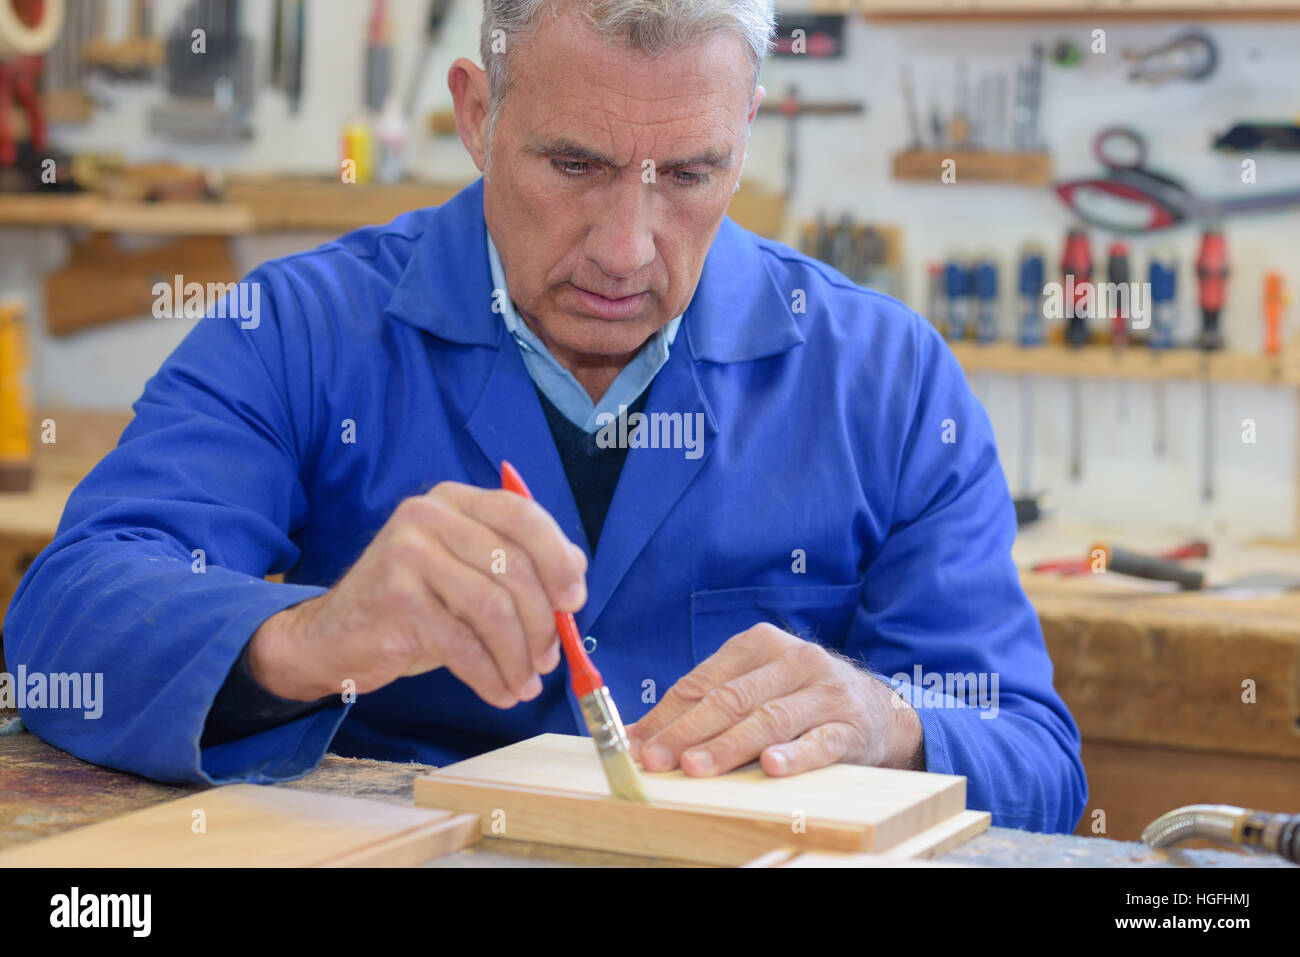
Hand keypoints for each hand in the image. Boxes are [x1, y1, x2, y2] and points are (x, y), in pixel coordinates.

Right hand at [246, 482, 587, 707]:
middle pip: (513, 566)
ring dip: (519, 656)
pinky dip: (490, 675)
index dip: (558, 558)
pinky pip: (463, 643)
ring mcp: (408, 553)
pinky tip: (500, 692)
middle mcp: (429, 516)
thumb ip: (518, 564)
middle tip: (549, 658)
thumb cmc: (413, 606)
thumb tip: (577, 571)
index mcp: (455, 501)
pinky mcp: (396, 598)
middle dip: (542, 621)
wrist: (333, 637)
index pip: (523, 515)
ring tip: (525, 683)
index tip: (574, 600)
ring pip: (493, 608)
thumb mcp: (467, 575)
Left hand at [628, 623, 923, 776]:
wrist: (877, 707)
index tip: (639, 745)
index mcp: (760, 644)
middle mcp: (794, 660)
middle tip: (659, 760)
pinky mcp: (849, 725)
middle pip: (732, 699)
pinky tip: (770, 767)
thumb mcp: (755, 686)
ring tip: (697, 767)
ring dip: (729, 746)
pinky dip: (794, 755)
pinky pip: (819, 742)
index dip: (668, 715)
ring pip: (769, 719)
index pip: (704, 682)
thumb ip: (704, 704)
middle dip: (689, 732)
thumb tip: (639, 735)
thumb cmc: (799, 696)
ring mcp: (824, 692)